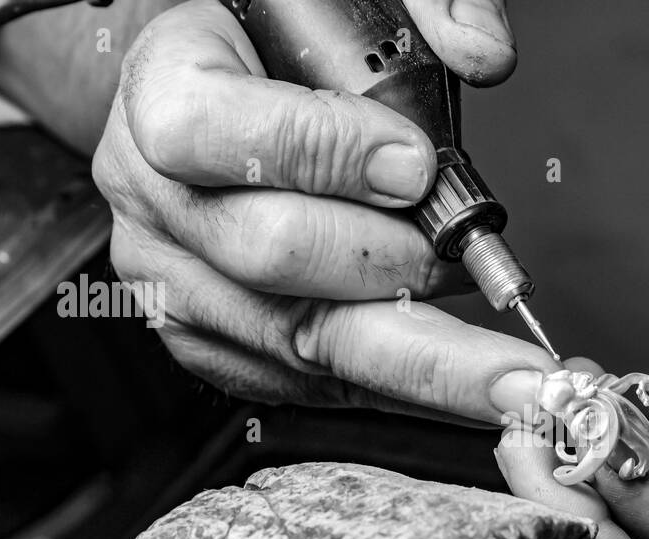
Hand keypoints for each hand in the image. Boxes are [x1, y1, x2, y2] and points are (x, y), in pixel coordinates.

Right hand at [93, 0, 553, 419]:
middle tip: (478, 272)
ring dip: (413, 347)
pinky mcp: (206, 344)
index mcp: (162, 90)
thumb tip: (485, 55)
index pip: (215, 132)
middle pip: (268, 253)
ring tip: (495, 359)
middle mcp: (153, 195)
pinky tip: (453, 388)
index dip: (325, 152)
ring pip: (296, 336)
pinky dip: (391, 390)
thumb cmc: (278, 58)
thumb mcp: (343, 3)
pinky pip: (304, 384)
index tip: (416, 166)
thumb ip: (425, 6)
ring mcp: (173, 281)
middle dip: (395, 266)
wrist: (211, 105)